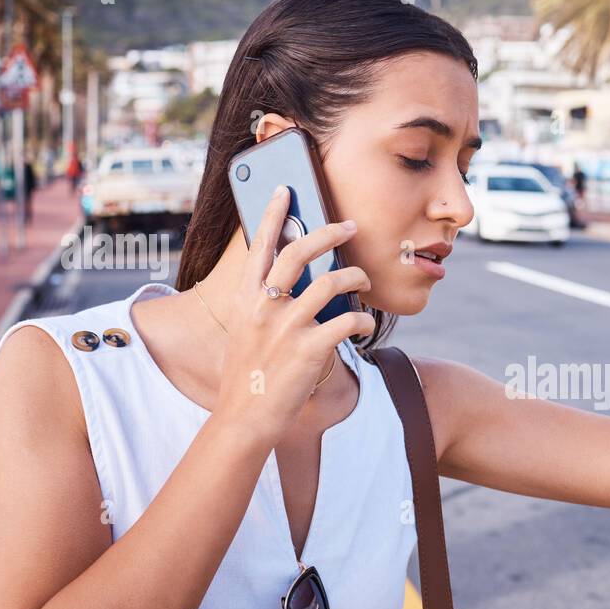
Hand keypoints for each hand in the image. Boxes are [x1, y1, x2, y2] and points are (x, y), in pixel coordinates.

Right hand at [212, 186, 374, 448]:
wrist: (244, 418)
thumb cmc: (247, 378)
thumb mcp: (244, 334)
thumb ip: (262, 308)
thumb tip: (288, 288)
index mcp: (245, 299)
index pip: (260, 246)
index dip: (274, 215)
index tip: (286, 190)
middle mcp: (264, 306)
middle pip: (299, 252)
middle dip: (328, 232)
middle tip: (349, 225)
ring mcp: (287, 326)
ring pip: (331, 283)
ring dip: (355, 276)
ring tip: (364, 278)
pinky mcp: (309, 348)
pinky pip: (347, 321)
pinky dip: (362, 319)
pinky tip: (364, 324)